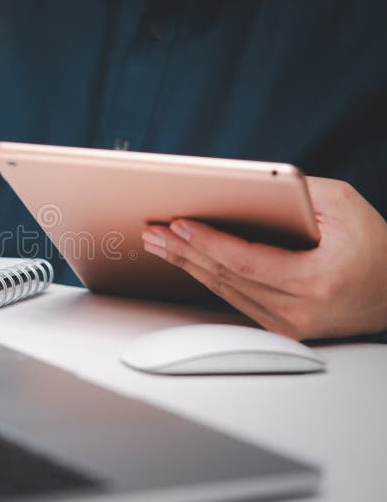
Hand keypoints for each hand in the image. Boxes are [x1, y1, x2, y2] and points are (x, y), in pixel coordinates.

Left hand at [141, 177, 386, 339]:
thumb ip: (298, 193)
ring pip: (224, 291)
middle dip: (183, 251)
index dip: (206, 242)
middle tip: (152, 232)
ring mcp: (289, 326)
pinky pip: (235, 299)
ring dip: (188, 265)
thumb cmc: (376, 246)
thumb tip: (249, 187)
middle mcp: (299, 311)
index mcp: (315, 281)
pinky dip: (208, 277)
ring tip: (159, 244)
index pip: (244, 261)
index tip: (177, 225)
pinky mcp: (283, 329)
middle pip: (225, 277)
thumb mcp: (344, 205)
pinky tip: (187, 261)